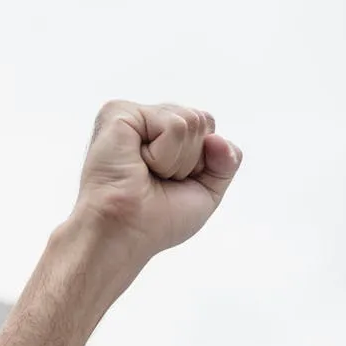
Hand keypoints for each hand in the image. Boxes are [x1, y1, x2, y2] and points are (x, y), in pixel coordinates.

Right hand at [74, 100, 242, 261]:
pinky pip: (174, 125)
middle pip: (203, 120)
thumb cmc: (155, 220)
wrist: (123, 232)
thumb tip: (218, 138)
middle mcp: (147, 121)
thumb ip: (227, 161)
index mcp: (162, 135)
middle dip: (192, 160)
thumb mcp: (207, 191)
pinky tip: (138, 165)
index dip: (203, 162)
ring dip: (177, 161)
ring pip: (191, 121)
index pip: (207, 126)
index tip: (172, 184)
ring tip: (146, 174)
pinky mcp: (119, 113)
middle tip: (159, 180)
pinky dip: (165, 155)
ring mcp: (132, 114)